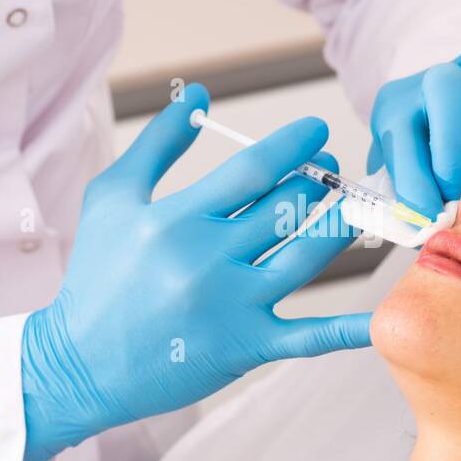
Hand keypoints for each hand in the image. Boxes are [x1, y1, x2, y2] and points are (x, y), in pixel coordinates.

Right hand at [20, 83, 367, 460]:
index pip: (253, 169)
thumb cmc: (97, 275)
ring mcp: (231, 305)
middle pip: (286, 208)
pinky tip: (381, 316)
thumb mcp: (113, 198)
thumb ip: (158, 144)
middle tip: (335, 167)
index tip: (316, 131)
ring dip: (342, 225)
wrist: (78, 363)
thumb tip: (199, 96)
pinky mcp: (245, 347)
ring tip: (357, 205)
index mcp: (176, 219)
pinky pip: (307, 335)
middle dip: (320, 181)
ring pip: (306, 256)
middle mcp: (207, 259)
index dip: (294, 145)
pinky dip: (347, 328)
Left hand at [367, 20, 460, 219]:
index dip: (413, 175)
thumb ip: (410, 206)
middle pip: (442, 81)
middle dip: (453, 135)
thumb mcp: (409, 191)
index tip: (430, 211)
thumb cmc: (435, 176)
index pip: (400, 129)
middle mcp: (438, 83)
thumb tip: (420, 226)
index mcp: (400, 113)